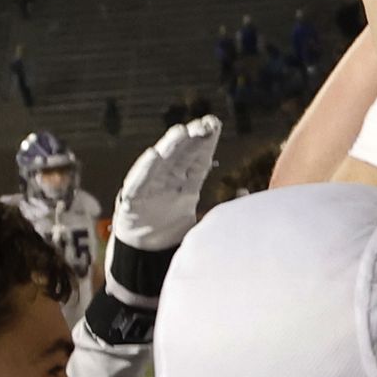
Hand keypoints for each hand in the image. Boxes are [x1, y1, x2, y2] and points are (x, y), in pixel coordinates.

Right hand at [113, 116, 221, 252]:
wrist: (146, 253)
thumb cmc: (173, 231)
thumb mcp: (203, 216)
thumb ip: (222, 206)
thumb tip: (244, 191)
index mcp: (186, 183)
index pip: (198, 158)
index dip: (206, 141)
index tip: (215, 123)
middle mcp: (168, 180)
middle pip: (181, 154)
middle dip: (192, 137)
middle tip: (204, 122)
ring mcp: (150, 188)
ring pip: (161, 162)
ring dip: (170, 146)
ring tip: (181, 131)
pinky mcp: (132, 201)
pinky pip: (138, 182)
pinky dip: (145, 168)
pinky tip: (153, 154)